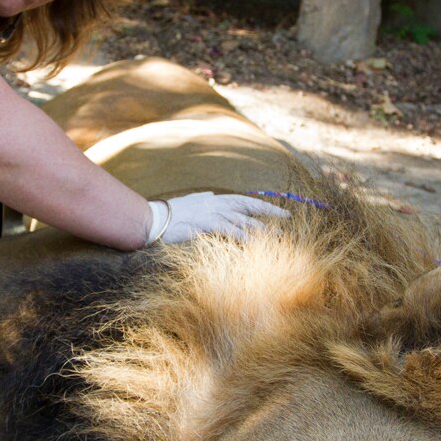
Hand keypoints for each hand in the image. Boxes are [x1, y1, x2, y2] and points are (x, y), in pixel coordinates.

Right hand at [147, 192, 290, 244]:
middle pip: (248, 208)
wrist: (153, 220)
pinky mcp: (206, 224)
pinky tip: (255, 243)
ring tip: (277, 237)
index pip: (244, 201)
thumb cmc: (170, 215)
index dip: (263, 206)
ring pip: (242, 221)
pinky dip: (243, 237)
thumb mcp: (190, 203)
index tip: (279, 212)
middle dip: (269, 214)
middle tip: (287, 220)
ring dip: (260, 229)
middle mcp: (216, 203)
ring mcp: (211, 213)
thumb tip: (212, 196)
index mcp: (214, 199)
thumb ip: (204, 200)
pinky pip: (229, 231)